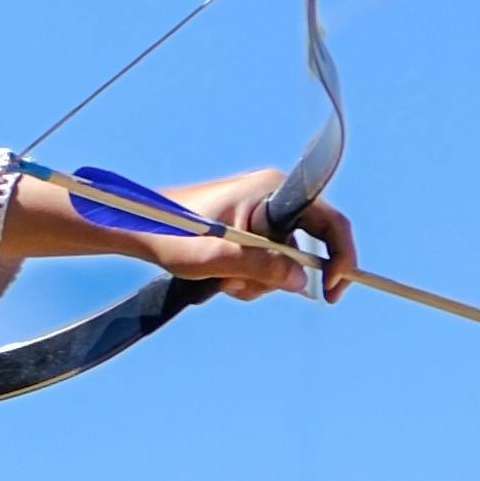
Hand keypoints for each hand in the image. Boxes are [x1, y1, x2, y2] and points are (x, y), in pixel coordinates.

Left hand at [162, 166, 358, 301]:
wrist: (138, 228)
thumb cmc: (174, 234)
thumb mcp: (221, 258)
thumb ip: (264, 268)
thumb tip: (303, 282)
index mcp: (274, 189)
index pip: (329, 222)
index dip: (341, 256)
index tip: (333, 291)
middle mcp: (273, 197)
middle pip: (304, 248)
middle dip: (275, 277)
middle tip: (238, 285)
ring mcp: (261, 214)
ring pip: (281, 263)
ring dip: (255, 282)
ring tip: (220, 279)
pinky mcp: (248, 231)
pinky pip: (264, 263)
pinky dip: (246, 278)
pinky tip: (218, 277)